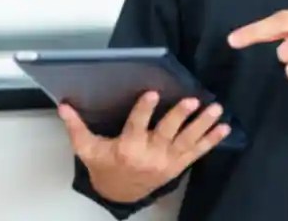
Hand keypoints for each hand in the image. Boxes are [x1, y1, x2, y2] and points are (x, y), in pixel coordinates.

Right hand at [60, 92, 229, 203]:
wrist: (120, 194)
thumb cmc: (104, 166)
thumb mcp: (87, 149)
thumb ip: (76, 127)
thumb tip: (63, 105)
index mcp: (127, 149)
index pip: (136, 126)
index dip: (144, 110)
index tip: (152, 93)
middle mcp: (150, 156)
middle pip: (167, 133)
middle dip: (180, 116)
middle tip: (192, 100)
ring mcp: (167, 162)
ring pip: (187, 141)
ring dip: (203, 125)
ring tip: (216, 109)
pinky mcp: (178, 166)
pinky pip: (197, 152)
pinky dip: (212, 140)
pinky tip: (224, 128)